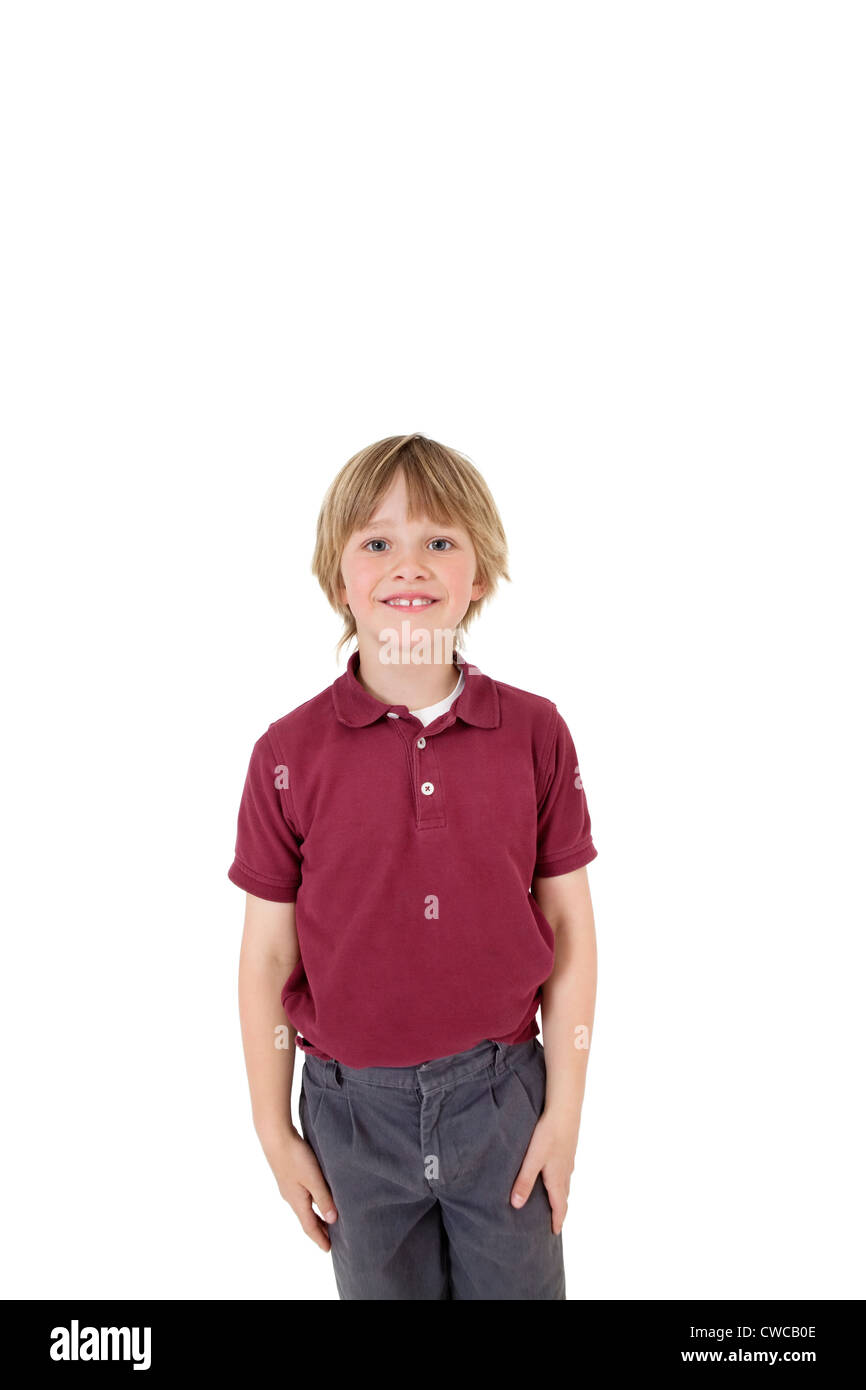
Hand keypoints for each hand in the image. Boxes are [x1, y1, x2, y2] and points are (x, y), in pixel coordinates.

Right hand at [260, 1125, 337, 1251]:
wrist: (275, 1136)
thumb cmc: (295, 1156)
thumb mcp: (314, 1179)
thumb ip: (324, 1199)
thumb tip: (332, 1221)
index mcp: (297, 1201)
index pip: (309, 1226)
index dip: (320, 1238)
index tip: (328, 1249)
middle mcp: (291, 1197)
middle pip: (306, 1219)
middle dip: (318, 1229)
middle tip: (331, 1238)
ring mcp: (288, 1187)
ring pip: (304, 1207)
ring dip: (315, 1216)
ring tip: (327, 1220)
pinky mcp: (288, 1176)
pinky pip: (301, 1197)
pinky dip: (311, 1203)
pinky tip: (315, 1196)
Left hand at [509, 1109, 579, 1234]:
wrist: (564, 1109)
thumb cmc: (548, 1134)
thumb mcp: (532, 1159)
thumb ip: (524, 1181)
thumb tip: (516, 1205)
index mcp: (557, 1178)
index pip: (560, 1206)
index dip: (557, 1220)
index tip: (554, 1232)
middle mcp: (565, 1172)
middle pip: (564, 1197)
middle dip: (559, 1210)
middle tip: (554, 1220)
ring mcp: (568, 1160)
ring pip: (565, 1183)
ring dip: (560, 1194)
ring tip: (553, 1200)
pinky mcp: (568, 1148)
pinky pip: (565, 1170)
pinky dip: (561, 1180)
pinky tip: (554, 1172)